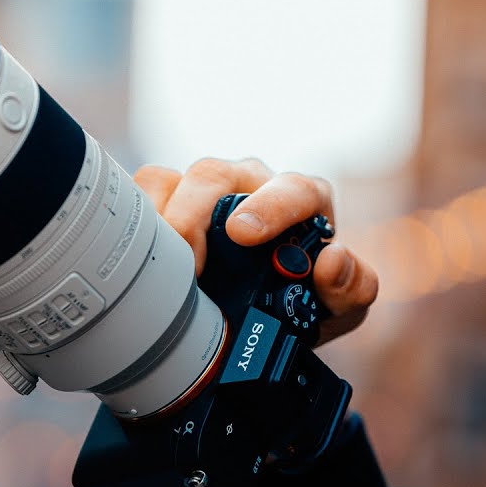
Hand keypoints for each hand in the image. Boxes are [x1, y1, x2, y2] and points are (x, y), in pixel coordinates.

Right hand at [134, 158, 378, 343]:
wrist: (266, 312)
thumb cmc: (306, 299)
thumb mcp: (339, 305)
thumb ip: (352, 288)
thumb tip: (333, 260)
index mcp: (300, 200)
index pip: (290, 189)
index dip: (268, 206)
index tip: (244, 234)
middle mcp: (250, 185)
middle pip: (214, 174)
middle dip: (193, 212)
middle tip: (186, 260)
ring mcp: (204, 191)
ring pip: (170, 179)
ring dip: (157, 217)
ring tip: (154, 263)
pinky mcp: (169, 202)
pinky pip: (144, 192)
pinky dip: (133, 218)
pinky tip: (134, 254)